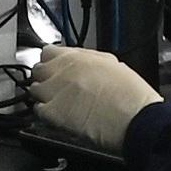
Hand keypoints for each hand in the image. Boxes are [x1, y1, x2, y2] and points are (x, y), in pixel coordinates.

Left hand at [30, 45, 159, 146]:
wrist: (135, 118)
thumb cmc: (132, 96)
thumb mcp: (112, 65)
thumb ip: (89, 62)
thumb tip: (80, 64)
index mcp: (78, 57)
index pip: (49, 52)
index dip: (51, 62)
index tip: (54, 69)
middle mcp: (63, 70)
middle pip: (38, 69)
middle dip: (45, 78)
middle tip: (54, 88)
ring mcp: (56, 91)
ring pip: (34, 89)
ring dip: (43, 95)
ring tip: (56, 104)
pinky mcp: (54, 113)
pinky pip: (38, 110)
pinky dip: (44, 113)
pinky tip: (56, 117)